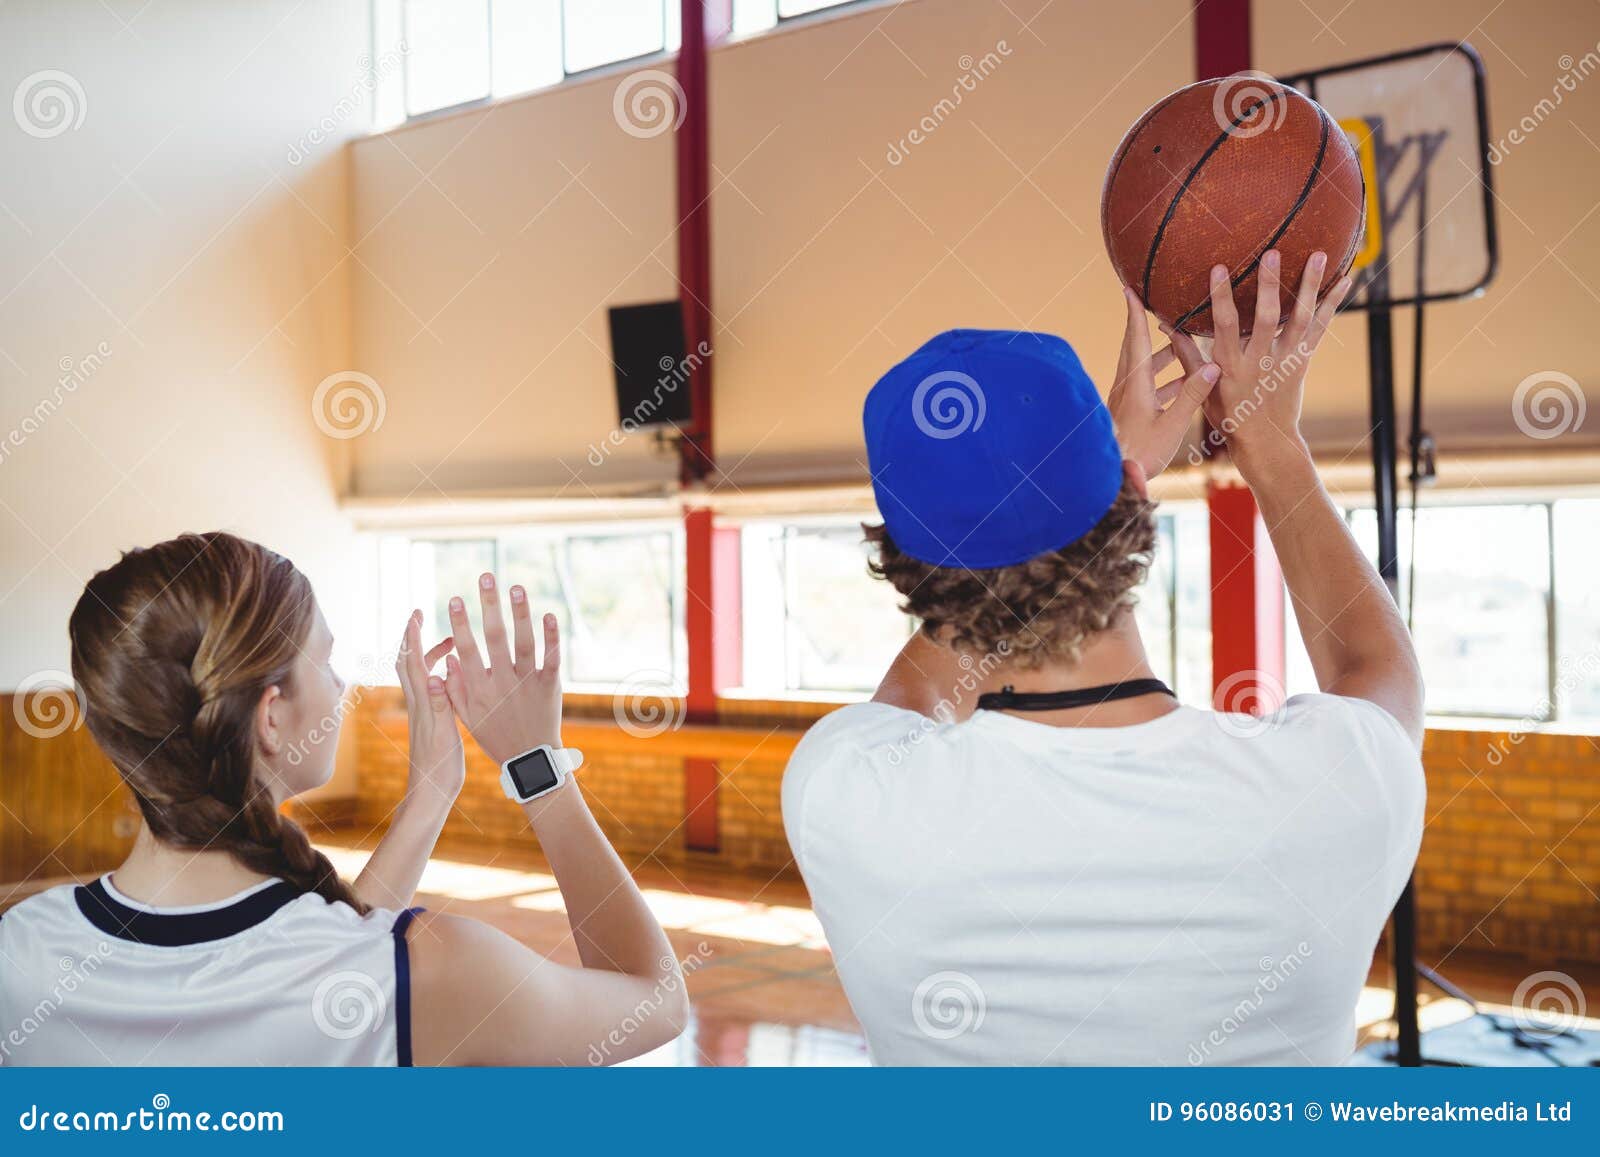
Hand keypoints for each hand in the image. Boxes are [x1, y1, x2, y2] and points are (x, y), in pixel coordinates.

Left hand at [396, 610, 462, 809]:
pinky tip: (453, 677)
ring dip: (428, 654)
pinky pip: (429, 689)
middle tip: (425, 619)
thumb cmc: (439, 768)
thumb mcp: (444, 735)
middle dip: (415, 638)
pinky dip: (438, 674)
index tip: (417, 613)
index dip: (413, 635)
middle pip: (409, 662)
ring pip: (419, 675)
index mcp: (423, 703)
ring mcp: (422, 713)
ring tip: (451, 644)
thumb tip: (434, 676)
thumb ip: (440, 706)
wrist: (431, 794)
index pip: (413, 661)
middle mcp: (418, 704)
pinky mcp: (428, 722)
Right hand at [443, 574, 563, 766]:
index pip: (466, 649)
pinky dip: (552, 636)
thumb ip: (454, 688)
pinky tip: (550, 614)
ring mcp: (527, 682)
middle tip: (487, 576)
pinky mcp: (549, 685)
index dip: (460, 623)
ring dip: (520, 613)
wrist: (530, 758)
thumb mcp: (467, 715)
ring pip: (524, 642)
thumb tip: (448, 656)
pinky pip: (552, 657)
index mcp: (478, 688)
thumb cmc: (495, 734)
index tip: (455, 598)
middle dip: (489, 605)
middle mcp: (502, 682)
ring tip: (517, 587)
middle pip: (494, 638)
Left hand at [1108, 287, 1219, 478]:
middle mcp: (1126, 388)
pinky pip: (1146, 388)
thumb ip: (1193, 395)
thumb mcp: (1173, 425)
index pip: (1136, 339)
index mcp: (1135, 385)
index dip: (1135, 312)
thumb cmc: (1141, 455)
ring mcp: (1125, 402)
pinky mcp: (1127, 414)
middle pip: (1138, 349)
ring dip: (1163, 357)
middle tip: (1163, 309)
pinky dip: (1163, 380)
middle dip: (1150, 327)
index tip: (1130, 288)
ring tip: (1184, 348)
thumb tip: (1212, 366)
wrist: (1113, 480)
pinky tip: (1182, 385)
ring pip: (1143, 369)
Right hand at [1201, 249, 1351, 477]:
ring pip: (1300, 319)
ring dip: (1310, 285)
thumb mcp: (1202, 388)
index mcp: (1230, 366)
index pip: (1225, 327)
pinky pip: (1322, 328)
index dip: (1222, 298)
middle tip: (1273, 253)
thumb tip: (1164, 324)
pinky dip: (1334, 303)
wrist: (1265, 441)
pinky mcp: (1303, 361)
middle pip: (1267, 319)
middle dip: (1270, 285)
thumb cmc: (1228, 413)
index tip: (1218, 269)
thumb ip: (1186, 354)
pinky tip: (1346, 279)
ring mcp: (1285, 361)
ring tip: (1320, 254)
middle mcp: (1260, 362)